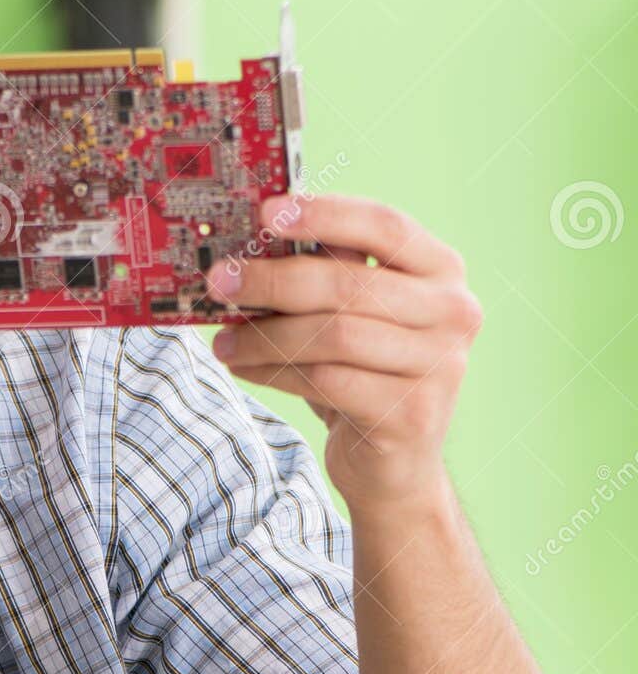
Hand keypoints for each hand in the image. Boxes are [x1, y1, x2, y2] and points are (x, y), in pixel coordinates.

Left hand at [203, 192, 483, 515]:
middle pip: (348, 284)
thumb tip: (249, 242)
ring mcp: (439, 365)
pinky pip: (325, 381)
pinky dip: (272, 370)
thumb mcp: (349, 313)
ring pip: (333, 335)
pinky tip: (243, 367)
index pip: (384, 225)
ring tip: (222, 340)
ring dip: (264, 335)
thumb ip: (322, 272)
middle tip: (219, 281)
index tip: (266, 211)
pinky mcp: (411, 414)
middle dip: (272, 280)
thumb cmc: (363, 370)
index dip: (324, 214)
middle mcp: (453, 311)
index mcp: (440, 269)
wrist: (394, 462)